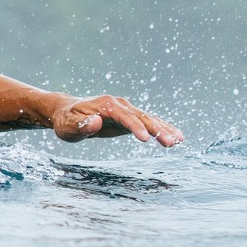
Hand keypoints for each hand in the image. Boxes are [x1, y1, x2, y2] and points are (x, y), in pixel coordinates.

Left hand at [52, 95, 182, 146]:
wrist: (66, 111)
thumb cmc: (66, 120)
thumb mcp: (68, 125)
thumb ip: (81, 125)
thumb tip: (96, 122)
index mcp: (106, 104)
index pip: (124, 116)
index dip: (135, 127)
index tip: (146, 139)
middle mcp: (119, 104)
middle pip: (141, 117)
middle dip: (157, 130)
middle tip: (172, 143)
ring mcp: (126, 110)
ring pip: (149, 119)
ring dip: (165, 129)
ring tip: (180, 141)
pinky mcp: (129, 118)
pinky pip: (148, 123)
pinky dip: (162, 128)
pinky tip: (176, 137)